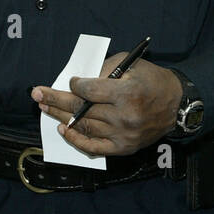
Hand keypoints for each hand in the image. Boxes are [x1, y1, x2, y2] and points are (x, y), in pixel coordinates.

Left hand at [32, 55, 181, 156]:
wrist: (177, 105)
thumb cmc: (153, 81)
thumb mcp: (131, 65)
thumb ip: (104, 70)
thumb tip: (77, 80)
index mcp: (127, 93)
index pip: (89, 91)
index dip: (75, 85)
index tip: (70, 81)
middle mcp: (124, 117)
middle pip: (81, 109)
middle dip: (56, 100)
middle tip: (37, 94)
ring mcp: (122, 135)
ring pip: (83, 126)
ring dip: (60, 116)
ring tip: (45, 108)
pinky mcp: (123, 148)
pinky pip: (93, 147)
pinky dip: (76, 139)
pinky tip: (63, 128)